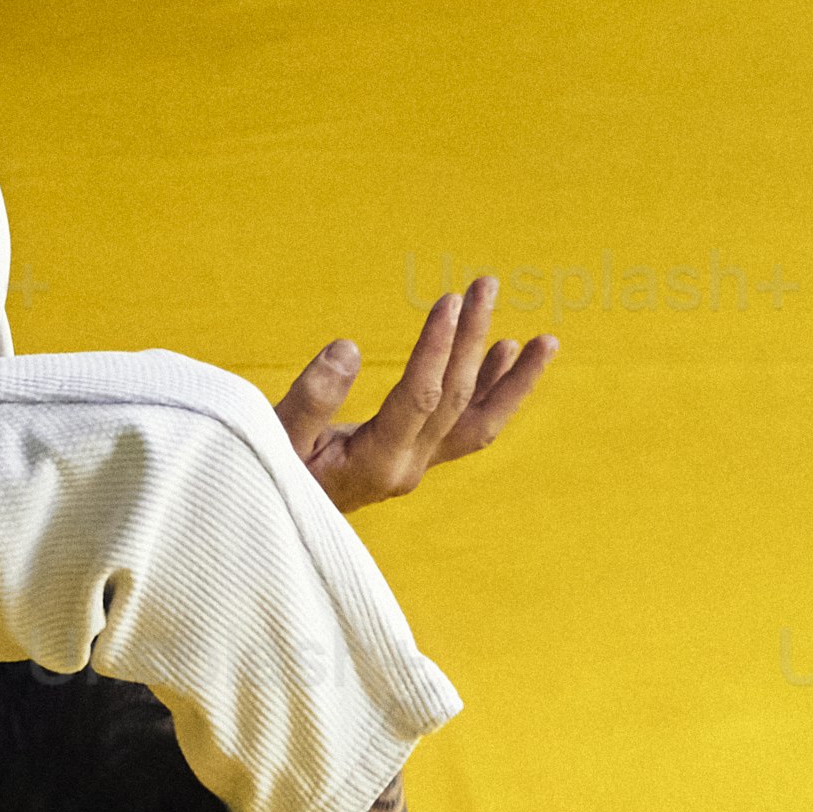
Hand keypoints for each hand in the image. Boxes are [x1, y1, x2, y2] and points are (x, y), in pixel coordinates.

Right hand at [276, 275, 555, 510]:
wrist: (272, 525)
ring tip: (544, 340)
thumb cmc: (268, 477)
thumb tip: (349, 348)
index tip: (448, 301)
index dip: (437, 349)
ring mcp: (417, 465)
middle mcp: (408, 467)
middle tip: (486, 286)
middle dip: (473, 340)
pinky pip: (465, 425)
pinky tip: (506, 354)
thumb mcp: (273, 440)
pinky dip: (491, 389)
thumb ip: (310, 399)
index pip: (420, 398)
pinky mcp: (415, 458)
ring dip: (510, 379)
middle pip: (455, 400)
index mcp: (377, 464)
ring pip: (477, 421)